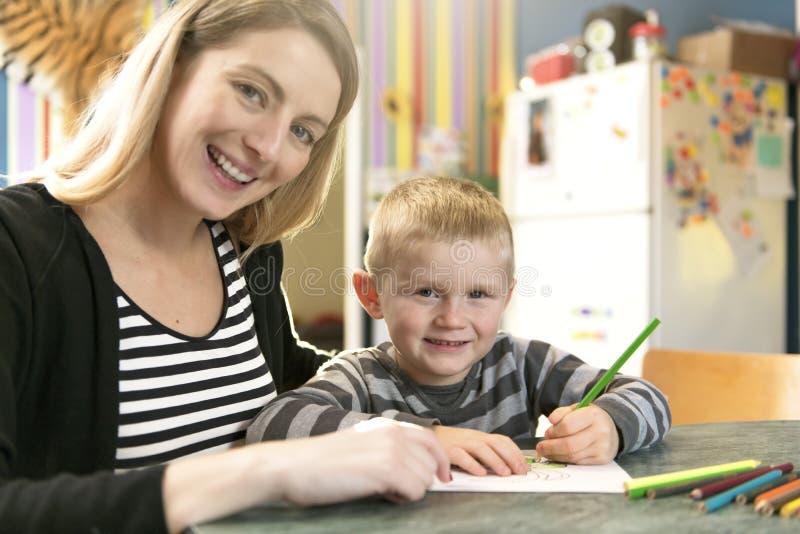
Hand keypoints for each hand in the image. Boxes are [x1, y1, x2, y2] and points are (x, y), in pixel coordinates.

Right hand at [275, 418, 450, 504]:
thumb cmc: (320, 462)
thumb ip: (386, 448)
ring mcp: (392, 449)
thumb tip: (413, 467)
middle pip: (431, 463)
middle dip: (419, 481)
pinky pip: (415, 491)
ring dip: (408, 490)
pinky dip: (402, 498)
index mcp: (387, 426)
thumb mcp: (360, 444)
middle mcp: (394, 433)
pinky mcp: (387, 468)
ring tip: (381, 490)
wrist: (293, 465)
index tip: (443, 477)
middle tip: (395, 489)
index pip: (430, 439)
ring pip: (425, 479)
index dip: (441, 460)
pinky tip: (379, 494)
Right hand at [432, 425, 527, 475]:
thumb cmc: (453, 444)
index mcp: (480, 436)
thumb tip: (508, 466)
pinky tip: (480, 473)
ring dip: (495, 461)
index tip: (524, 465)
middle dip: (510, 457)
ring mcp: (461, 443)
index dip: (515, 452)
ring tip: (505, 473)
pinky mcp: (449, 451)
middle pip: (495, 443)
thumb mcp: (472, 444)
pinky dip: (472, 465)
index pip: (502, 440)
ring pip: (481, 448)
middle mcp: (473, 437)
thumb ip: (487, 452)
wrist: (429, 436)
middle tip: (520, 471)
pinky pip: (462, 456)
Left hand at [535, 404, 618, 463]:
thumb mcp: (576, 409)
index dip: (553, 431)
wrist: (612, 428)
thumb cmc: (588, 418)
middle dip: (550, 447)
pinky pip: (578, 462)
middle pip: (569, 445)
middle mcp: (600, 432)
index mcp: (593, 415)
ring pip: (572, 456)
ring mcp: (603, 447)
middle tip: (541, 447)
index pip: (567, 426)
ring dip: (555, 455)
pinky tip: (558, 455)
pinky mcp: (602, 459)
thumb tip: (551, 420)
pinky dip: (565, 460)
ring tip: (547, 451)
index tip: (547, 433)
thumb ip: (561, 413)